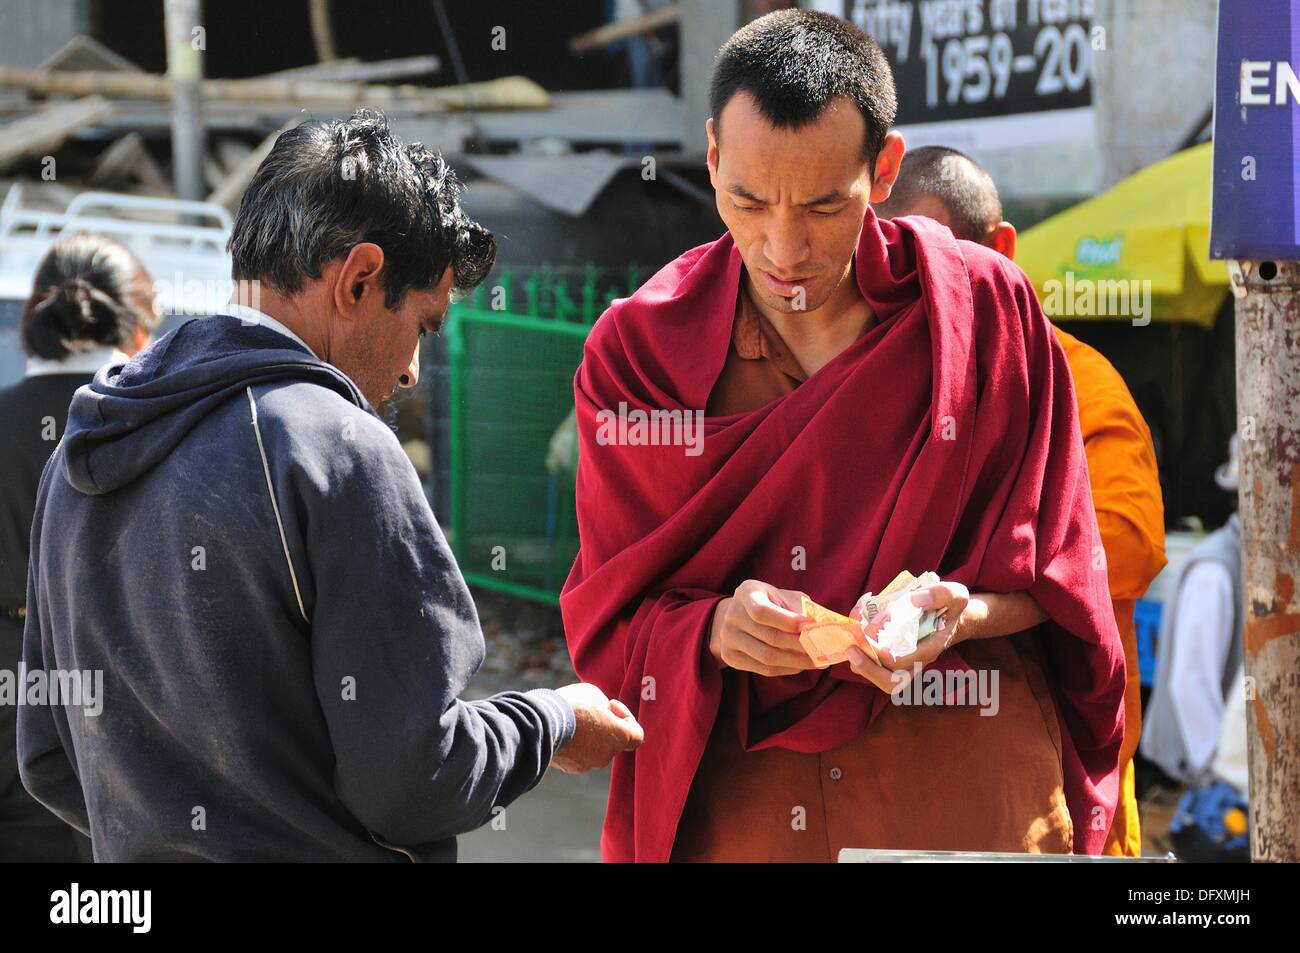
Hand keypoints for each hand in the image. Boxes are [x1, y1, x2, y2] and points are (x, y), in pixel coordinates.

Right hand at [551, 683, 643, 773]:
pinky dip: (573, 745)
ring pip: (593, 749)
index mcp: (619, 737)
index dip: (626, 717)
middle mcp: (606, 756)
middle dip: (604, 726)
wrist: (541, 723)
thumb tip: (601, 716)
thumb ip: (604, 708)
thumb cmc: (573, 705)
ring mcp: (586, 765)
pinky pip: (577, 755)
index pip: (636, 735)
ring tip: (571, 720)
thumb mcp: (595, 695)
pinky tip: (561, 730)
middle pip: (612, 741)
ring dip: (588, 736)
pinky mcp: (569, 768)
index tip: (610, 706)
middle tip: (588, 711)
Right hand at [707, 579, 818, 676]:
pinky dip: (787, 669)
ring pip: (767, 657)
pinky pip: (764, 669)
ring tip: (818, 661)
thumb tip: (821, 629)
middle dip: (800, 645)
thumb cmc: (771, 602)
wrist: (740, 616)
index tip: (811, 627)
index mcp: (747, 593)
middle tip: (824, 650)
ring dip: (797, 661)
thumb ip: (801, 609)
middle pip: (769, 637)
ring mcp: (728, 637)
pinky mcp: (730, 657)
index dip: (787, 622)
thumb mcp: (785, 596)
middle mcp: (732, 615)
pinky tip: (801, 665)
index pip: (762, 612)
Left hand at [845, 579, 969, 689]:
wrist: (953, 618)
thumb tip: (914, 600)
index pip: (906, 662)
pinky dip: (863, 654)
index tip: (867, 639)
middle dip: (868, 669)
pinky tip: (855, 632)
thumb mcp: (956, 594)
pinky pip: (876, 666)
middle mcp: (916, 661)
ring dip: (861, 664)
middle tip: (851, 651)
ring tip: (849, 644)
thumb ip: (940, 594)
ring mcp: (905, 663)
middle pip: (891, 682)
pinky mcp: (895, 658)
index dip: (884, 655)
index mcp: (931, 648)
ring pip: (881, 678)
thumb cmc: (952, 607)